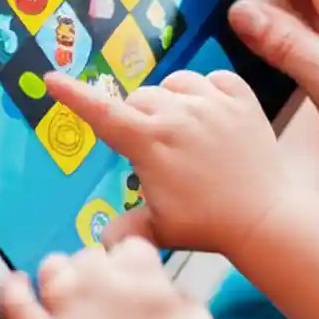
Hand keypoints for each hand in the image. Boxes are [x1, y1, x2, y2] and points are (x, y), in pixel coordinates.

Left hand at [1, 239, 219, 318]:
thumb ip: (180, 298)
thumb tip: (163, 288)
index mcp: (144, 282)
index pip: (132, 246)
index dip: (134, 261)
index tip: (135, 273)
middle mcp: (101, 288)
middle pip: (91, 255)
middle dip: (98, 267)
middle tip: (105, 288)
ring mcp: (68, 314)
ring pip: (53, 268)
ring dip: (60, 272)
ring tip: (66, 281)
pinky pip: (16, 306)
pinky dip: (14, 290)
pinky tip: (17, 282)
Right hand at [46, 70, 293, 255]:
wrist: (265, 217)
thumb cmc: (208, 225)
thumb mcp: (159, 229)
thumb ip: (125, 229)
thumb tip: (104, 241)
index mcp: (150, 142)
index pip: (102, 112)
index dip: (74, 95)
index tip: (53, 79)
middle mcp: (178, 114)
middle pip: (139, 98)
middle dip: (138, 117)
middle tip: (154, 149)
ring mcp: (212, 103)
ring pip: (175, 83)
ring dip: (171, 100)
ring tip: (182, 130)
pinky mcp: (242, 99)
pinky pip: (214, 78)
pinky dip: (208, 91)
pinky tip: (209, 114)